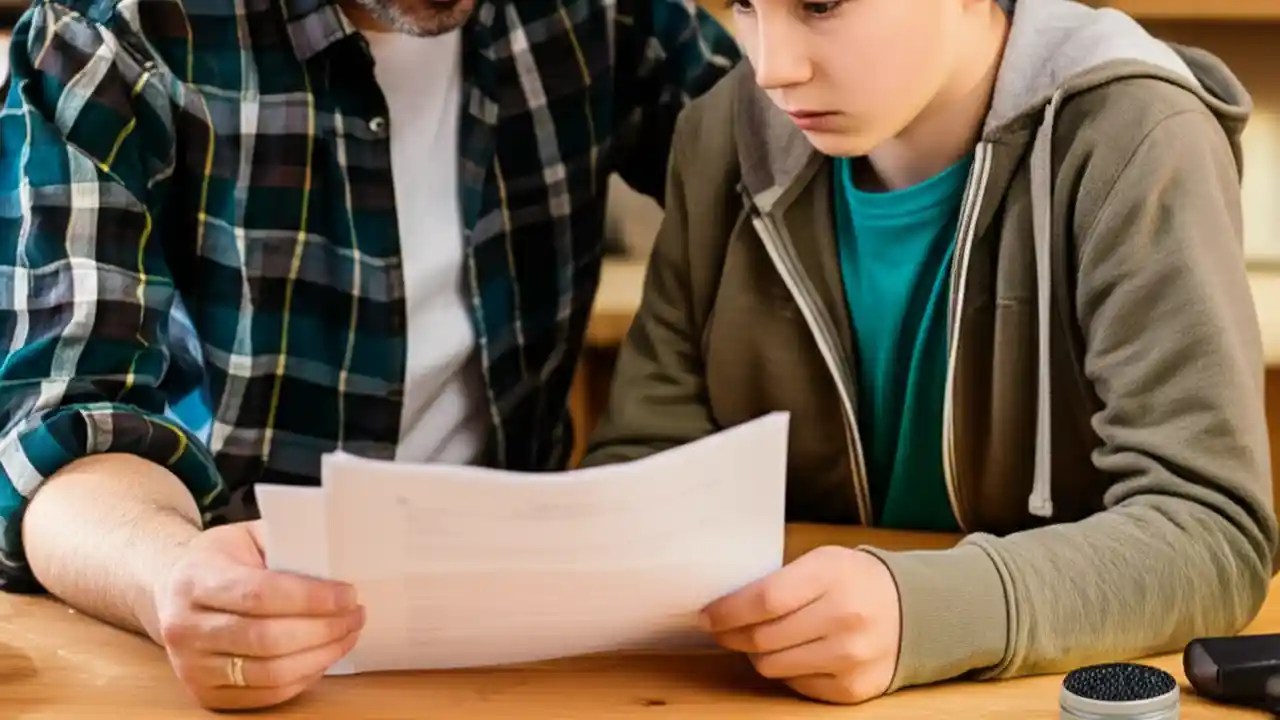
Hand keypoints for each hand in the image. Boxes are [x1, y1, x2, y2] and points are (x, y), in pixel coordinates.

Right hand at [151, 520, 364, 709]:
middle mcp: (185, 627)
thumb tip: (337, 562)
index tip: (347, 595)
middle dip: (323, 629)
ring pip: (269, 672)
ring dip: (319, 657)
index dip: (310, 598)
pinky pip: (264, 695)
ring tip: (346, 636)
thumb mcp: (246, 536)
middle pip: (266, 638)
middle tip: (355, 615)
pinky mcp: (204, 693)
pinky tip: (322, 658)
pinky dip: (302, 679)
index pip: (259, 594)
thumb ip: (287, 543)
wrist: (172, 590)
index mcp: (195, 579)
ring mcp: (191, 666)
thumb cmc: (221, 560)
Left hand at [699, 546, 900, 704]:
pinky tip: (792, 653)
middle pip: (764, 638)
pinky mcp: (853, 689)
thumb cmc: (854, 580)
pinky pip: (796, 685)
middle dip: (732, 635)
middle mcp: (845, 619)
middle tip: (721, 629)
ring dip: (756, 655)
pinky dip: (786, 670)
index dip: (728, 612)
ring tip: (759, 639)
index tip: (706, 615)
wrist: (913, 610)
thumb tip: (724, 604)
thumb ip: (779, 580)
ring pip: (774, 667)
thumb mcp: (822, 561)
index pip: (765, 600)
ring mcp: (851, 658)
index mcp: (832, 576)